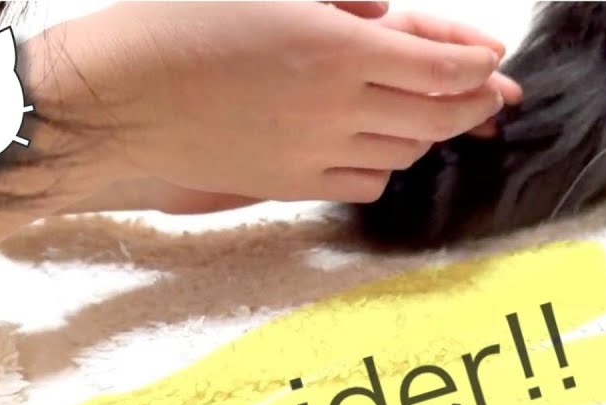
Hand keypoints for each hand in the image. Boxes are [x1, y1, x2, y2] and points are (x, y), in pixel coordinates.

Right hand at [34, 1, 520, 207]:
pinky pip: (365, 184)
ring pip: (405, 153)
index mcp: (333, 47)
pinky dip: (386, 164)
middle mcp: (334, 108)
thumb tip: (389, 17)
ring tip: (431, 112)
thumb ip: (342, 1)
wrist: (115, 96)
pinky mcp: (290, 186)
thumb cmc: (177, 22)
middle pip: (436, 118)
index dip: (477, 65)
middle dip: (473, 104)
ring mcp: (314, 153)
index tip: (490, 59)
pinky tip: (379, 145)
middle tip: (490, 94)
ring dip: (428, 132)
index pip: (441, 69)